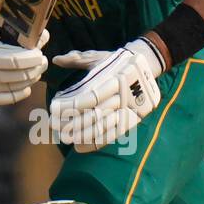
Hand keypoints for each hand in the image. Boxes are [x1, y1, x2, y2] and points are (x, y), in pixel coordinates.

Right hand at [0, 29, 49, 106]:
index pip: (5, 58)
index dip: (25, 59)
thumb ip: (15, 39)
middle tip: (42, 64)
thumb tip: (41, 35)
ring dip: (25, 82)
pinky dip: (16, 95)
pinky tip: (26, 88)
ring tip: (37, 73)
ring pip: (4, 87)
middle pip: (6, 74)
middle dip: (29, 70)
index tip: (39, 55)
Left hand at [49, 38, 163, 151]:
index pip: (92, 97)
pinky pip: (113, 136)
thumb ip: (77, 58)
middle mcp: (124, 96)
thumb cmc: (117, 61)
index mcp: (117, 79)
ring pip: (104, 127)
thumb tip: (57, 60)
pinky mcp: (132, 120)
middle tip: (55, 126)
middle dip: (74, 123)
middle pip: (96, 115)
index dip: (73, 105)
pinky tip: (80, 147)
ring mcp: (130, 110)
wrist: (148, 66)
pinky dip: (95, 143)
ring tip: (66, 137)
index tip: (56, 108)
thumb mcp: (99, 56)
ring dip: (83, 135)